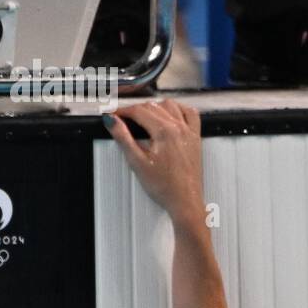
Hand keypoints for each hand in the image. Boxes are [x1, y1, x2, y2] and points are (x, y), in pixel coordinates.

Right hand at [104, 99, 204, 227]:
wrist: (185, 201)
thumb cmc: (164, 187)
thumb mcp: (137, 162)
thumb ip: (123, 138)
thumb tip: (112, 121)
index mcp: (164, 131)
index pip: (139, 111)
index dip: (123, 111)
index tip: (114, 114)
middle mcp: (178, 127)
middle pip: (153, 106)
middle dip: (135, 109)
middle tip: (123, 118)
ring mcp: (189, 131)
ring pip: (171, 106)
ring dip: (155, 106)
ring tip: (143, 116)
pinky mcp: (195, 138)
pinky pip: (190, 114)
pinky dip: (179, 109)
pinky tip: (171, 115)